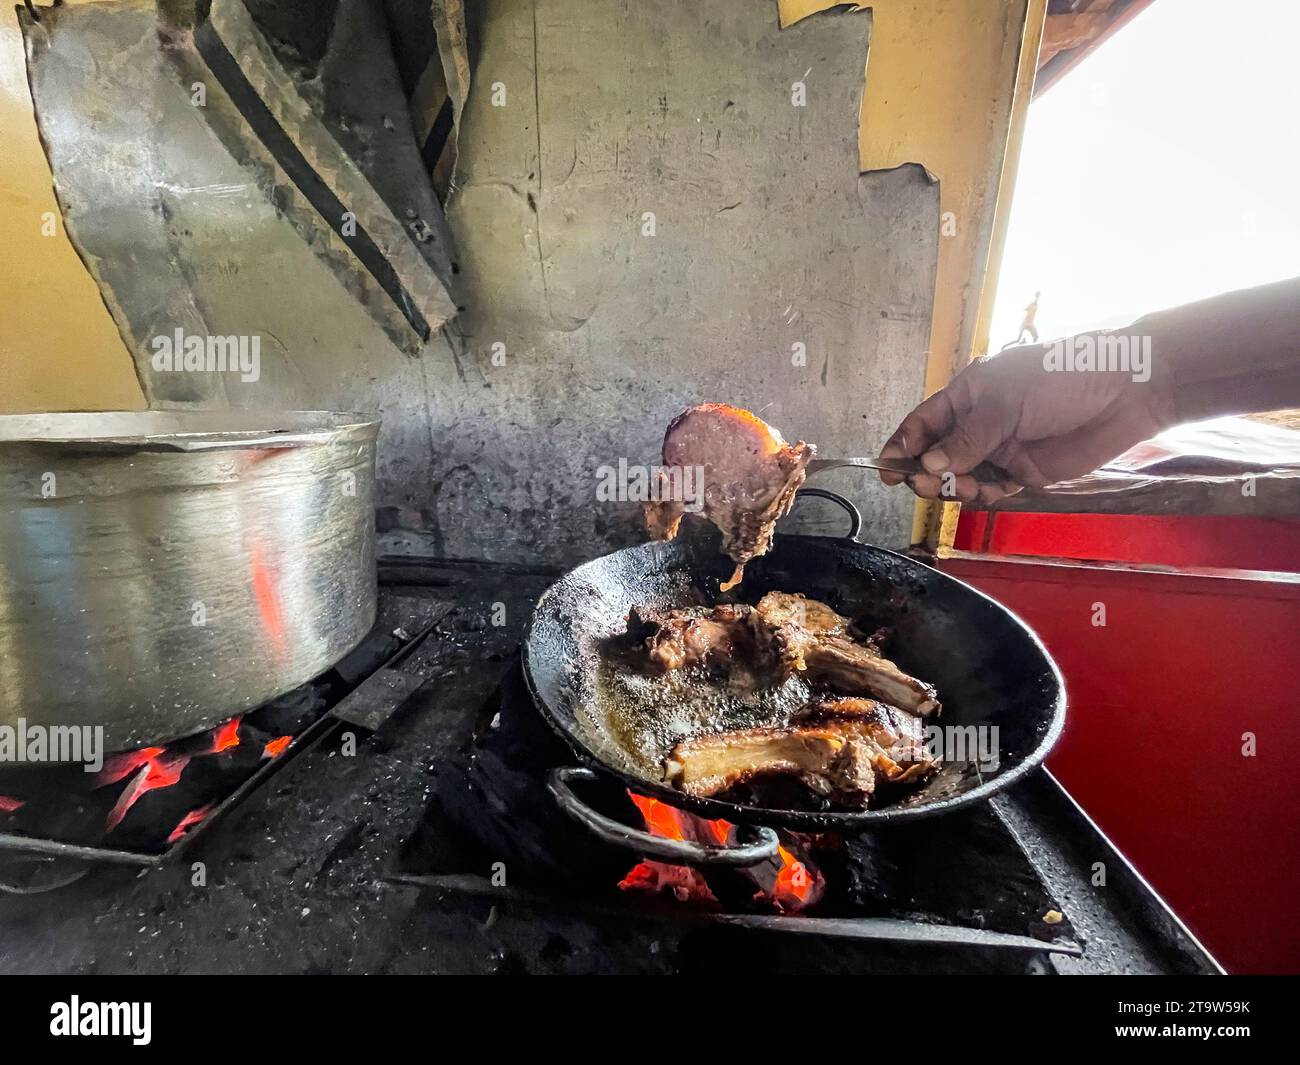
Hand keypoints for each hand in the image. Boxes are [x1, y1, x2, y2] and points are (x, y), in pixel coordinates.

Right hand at [878, 340, 1175, 503]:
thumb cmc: (1060, 377)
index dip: (902, 446)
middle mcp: (979, 424)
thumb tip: (928, 466)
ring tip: (967, 487)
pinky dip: (987, 495)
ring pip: (964, 477)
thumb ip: (967, 438)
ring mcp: (1002, 449)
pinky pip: (994, 489)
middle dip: (928, 472)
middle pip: (938, 456)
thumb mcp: (1004, 402)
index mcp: (967, 395)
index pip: (922, 424)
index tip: (887, 471)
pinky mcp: (1026, 472)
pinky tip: (993, 491)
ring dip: (958, 486)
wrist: (1126, 391)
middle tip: (929, 484)